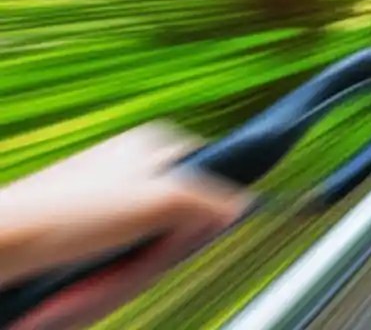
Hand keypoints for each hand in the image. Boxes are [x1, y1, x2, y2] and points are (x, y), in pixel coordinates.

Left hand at [0, 122, 251, 329]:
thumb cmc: (65, 215)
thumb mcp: (159, 201)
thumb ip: (210, 200)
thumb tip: (242, 207)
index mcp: (154, 146)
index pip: (212, 178)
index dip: (206, 217)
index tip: (189, 239)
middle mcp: (133, 171)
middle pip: (178, 225)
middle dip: (155, 258)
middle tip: (129, 268)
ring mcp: (108, 205)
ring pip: (146, 252)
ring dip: (126, 277)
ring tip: (95, 282)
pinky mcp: (85, 238)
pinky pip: (116, 268)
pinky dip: (105, 284)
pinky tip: (84, 287)